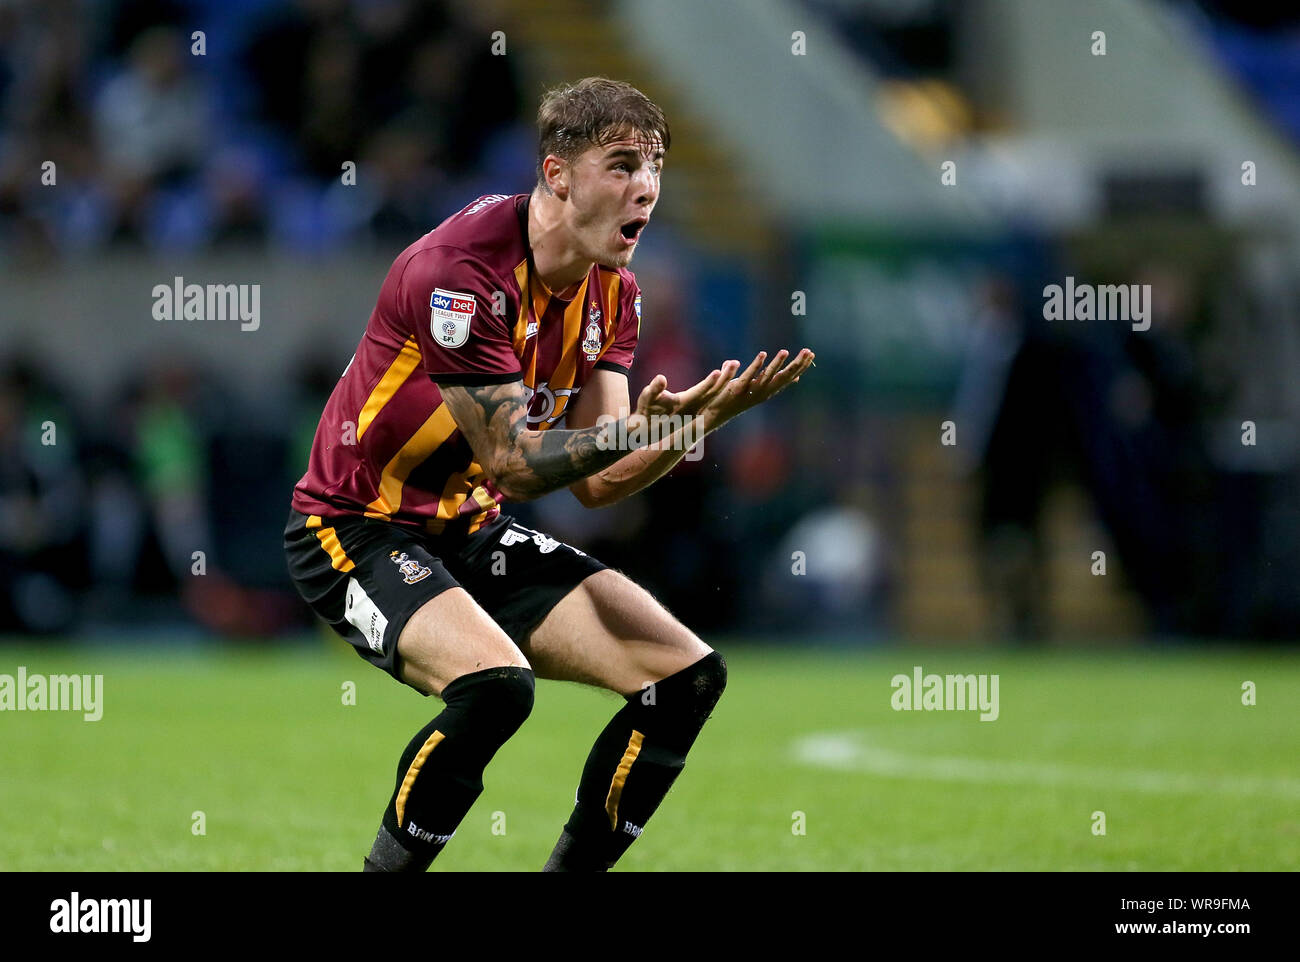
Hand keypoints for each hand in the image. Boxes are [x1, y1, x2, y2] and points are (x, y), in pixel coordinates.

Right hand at [631, 360, 739, 429]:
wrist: (648, 428)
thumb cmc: (646, 411)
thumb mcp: (646, 398)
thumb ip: (654, 389)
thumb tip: (660, 379)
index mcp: (684, 403)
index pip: (700, 392)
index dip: (709, 382)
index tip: (719, 372)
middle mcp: (694, 406)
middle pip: (713, 391)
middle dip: (725, 377)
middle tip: (735, 363)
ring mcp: (697, 406)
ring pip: (715, 391)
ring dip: (725, 378)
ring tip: (733, 363)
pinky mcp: (696, 404)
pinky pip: (712, 392)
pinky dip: (719, 382)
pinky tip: (724, 371)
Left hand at [697, 348, 814, 428]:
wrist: (711, 416)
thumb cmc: (732, 400)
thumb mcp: (755, 389)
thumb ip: (770, 380)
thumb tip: (790, 378)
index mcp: (765, 391)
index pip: (787, 378)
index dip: (800, 367)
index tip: (811, 355)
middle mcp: (760, 394)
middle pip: (782, 378)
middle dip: (796, 365)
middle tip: (808, 351)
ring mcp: (749, 393)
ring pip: (767, 378)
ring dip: (777, 364)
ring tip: (785, 351)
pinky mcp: (736, 390)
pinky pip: (748, 377)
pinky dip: (756, 365)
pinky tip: (763, 353)